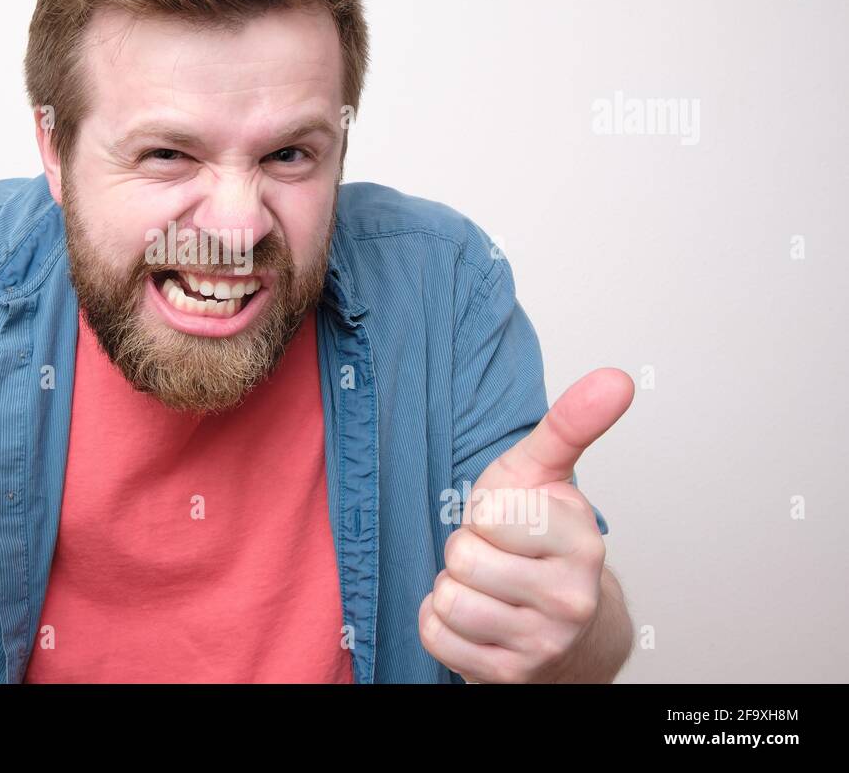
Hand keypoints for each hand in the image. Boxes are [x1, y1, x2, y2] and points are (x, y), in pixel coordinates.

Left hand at [418, 368, 633, 682]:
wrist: (565, 626)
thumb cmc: (539, 538)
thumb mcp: (546, 473)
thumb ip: (571, 423)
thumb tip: (617, 377)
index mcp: (581, 541)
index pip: (489, 515)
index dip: (485, 514)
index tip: (510, 523)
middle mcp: (572, 597)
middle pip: (463, 557)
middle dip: (467, 551)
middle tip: (497, 557)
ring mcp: (543, 642)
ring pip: (448, 599)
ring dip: (454, 589)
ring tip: (487, 587)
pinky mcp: (511, 677)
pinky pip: (437, 636)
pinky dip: (443, 625)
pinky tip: (477, 619)